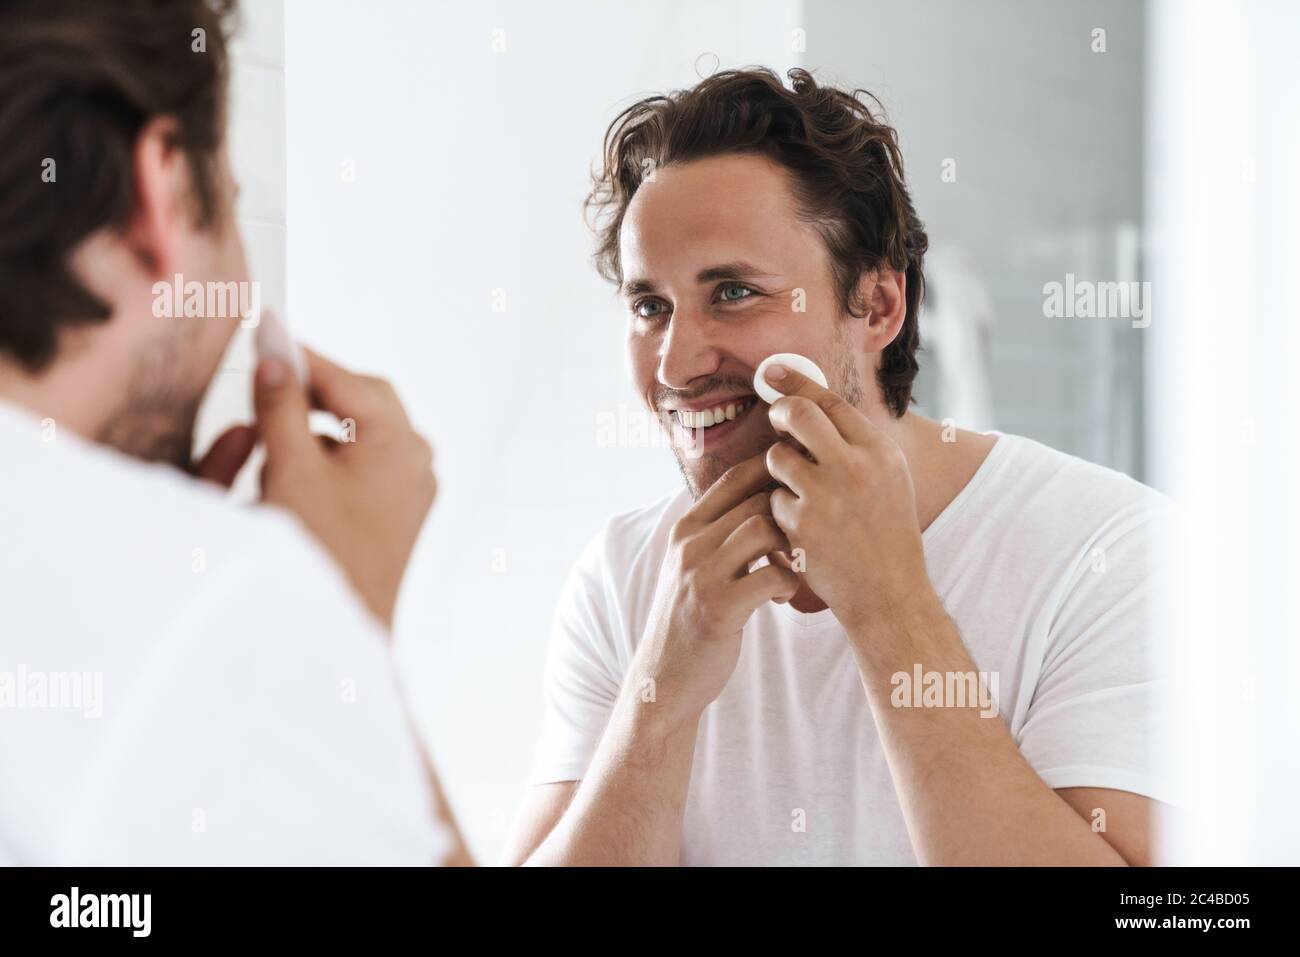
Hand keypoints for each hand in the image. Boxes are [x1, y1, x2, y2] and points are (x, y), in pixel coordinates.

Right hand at [254, 348, 435, 629]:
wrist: (339, 632)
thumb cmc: (320, 557)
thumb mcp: (289, 468)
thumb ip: (281, 402)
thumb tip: (275, 348)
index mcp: (399, 441)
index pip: (345, 379)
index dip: (299, 357)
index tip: (264, 334)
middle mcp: (416, 460)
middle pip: (361, 400)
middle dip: (313, 389)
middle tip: (268, 379)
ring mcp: (412, 490)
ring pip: (361, 434)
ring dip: (318, 425)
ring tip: (271, 433)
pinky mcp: (398, 516)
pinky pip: (362, 467)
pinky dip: (328, 458)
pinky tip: (292, 472)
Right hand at [634, 454, 799, 723]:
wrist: (663, 676)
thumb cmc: (690, 618)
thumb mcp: (693, 566)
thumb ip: (718, 534)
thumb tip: (762, 501)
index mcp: (686, 528)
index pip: (734, 476)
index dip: (772, 466)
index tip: (804, 475)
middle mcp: (690, 545)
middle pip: (756, 499)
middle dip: (793, 512)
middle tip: (809, 535)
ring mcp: (702, 575)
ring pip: (764, 529)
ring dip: (792, 546)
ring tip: (793, 567)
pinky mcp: (719, 608)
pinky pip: (773, 577)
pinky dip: (790, 584)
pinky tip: (782, 598)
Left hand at [762, 363, 928, 629]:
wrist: (889, 593)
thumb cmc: (887, 532)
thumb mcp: (889, 478)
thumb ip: (857, 443)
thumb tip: (814, 403)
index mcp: (879, 452)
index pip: (830, 401)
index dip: (797, 382)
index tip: (774, 372)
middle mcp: (854, 467)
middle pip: (797, 414)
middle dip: (779, 412)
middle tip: (775, 418)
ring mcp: (826, 497)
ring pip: (777, 457)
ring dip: (782, 470)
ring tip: (802, 492)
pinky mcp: (801, 526)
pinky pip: (774, 500)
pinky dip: (782, 511)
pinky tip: (803, 528)